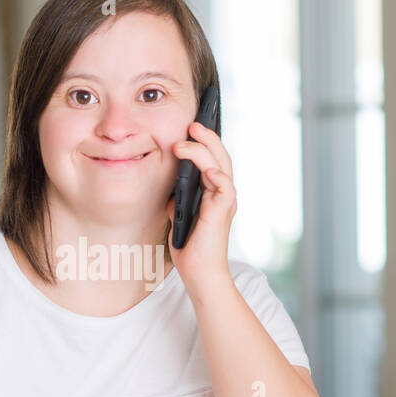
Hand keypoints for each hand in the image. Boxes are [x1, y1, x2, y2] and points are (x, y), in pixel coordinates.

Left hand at [164, 120, 236, 293]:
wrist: (199, 271)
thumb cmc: (190, 246)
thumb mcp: (177, 215)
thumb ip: (177, 199)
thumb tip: (170, 190)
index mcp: (213, 192)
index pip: (211, 159)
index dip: (203, 143)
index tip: (190, 128)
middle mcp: (222, 193)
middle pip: (219, 156)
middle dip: (206, 137)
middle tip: (192, 124)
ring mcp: (224, 201)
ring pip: (221, 165)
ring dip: (205, 150)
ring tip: (189, 138)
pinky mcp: (223, 211)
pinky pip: (225, 187)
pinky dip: (217, 175)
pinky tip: (208, 169)